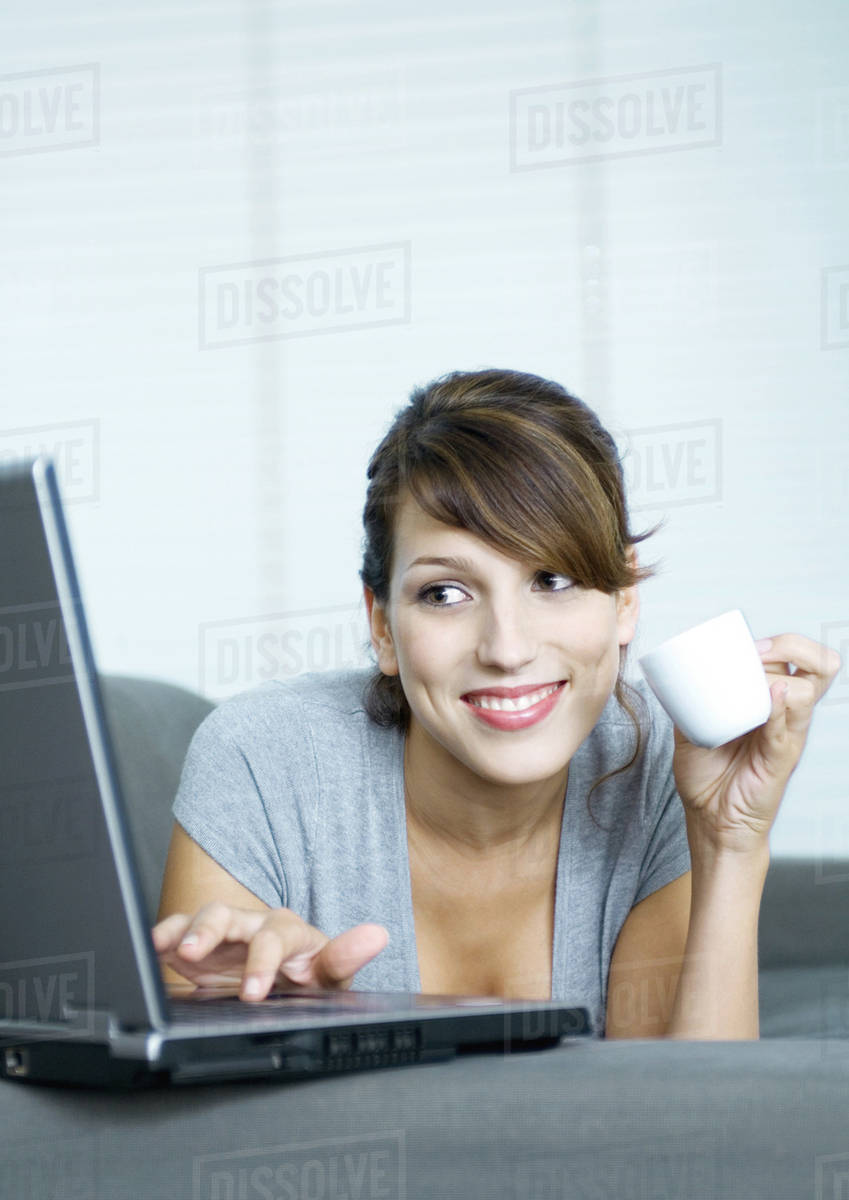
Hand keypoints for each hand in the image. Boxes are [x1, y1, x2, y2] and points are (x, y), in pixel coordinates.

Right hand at [151, 904, 388, 1000]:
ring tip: (163, 946)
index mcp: (287, 931)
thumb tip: (377, 934)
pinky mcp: (201, 947)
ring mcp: (226, 934)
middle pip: (229, 915)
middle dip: (209, 932)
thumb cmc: (311, 975)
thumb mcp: (331, 974)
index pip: (273, 938)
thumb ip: (347, 956)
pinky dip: (165, 938)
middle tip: (194, 954)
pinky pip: (179, 934)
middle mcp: (253, 925)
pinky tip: (153, 947)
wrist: (291, 984)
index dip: (261, 961)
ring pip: (202, 919)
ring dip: (183, 930)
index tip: (253, 993)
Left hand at [670, 633, 841, 855]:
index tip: (750, 644)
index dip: (782, 642)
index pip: (799, 659)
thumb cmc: (706, 775)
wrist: (708, 819)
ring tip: (757, 676)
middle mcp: (786, 715)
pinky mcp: (782, 758)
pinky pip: (789, 726)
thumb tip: (678, 670)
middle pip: (818, 665)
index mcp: (771, 703)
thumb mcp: (691, 726)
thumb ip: (689, 700)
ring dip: (782, 673)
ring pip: (810, 688)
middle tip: (758, 651)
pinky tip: (771, 696)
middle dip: (791, 646)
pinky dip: (780, 707)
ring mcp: (787, 735)